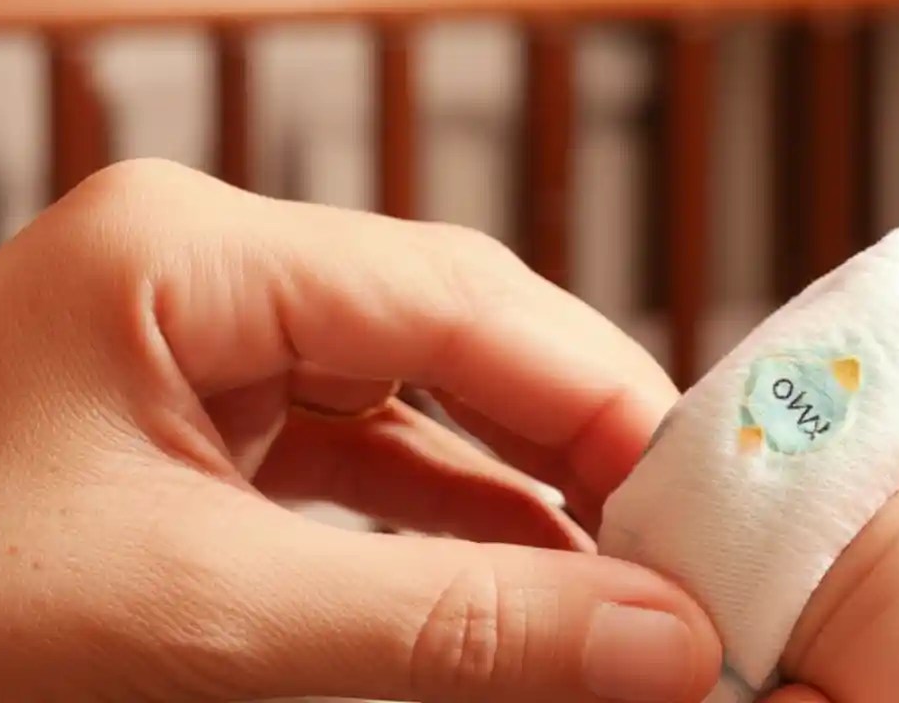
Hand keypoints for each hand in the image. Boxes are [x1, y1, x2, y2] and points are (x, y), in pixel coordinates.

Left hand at [0, 159, 720, 701]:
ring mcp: (204, 347)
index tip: (709, 510)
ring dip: (528, 495)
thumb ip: (448, 630)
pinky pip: (366, 460)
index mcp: (189, 254)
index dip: (607, 400)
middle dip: (579, 445)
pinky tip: (528, 588)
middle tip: (687, 553)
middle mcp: (207, 273)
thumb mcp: (205, 627)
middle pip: (458, 334)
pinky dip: (452, 528)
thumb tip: (656, 644)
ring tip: (627, 585)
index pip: (464, 297)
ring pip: (424, 402)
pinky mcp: (202, 425)